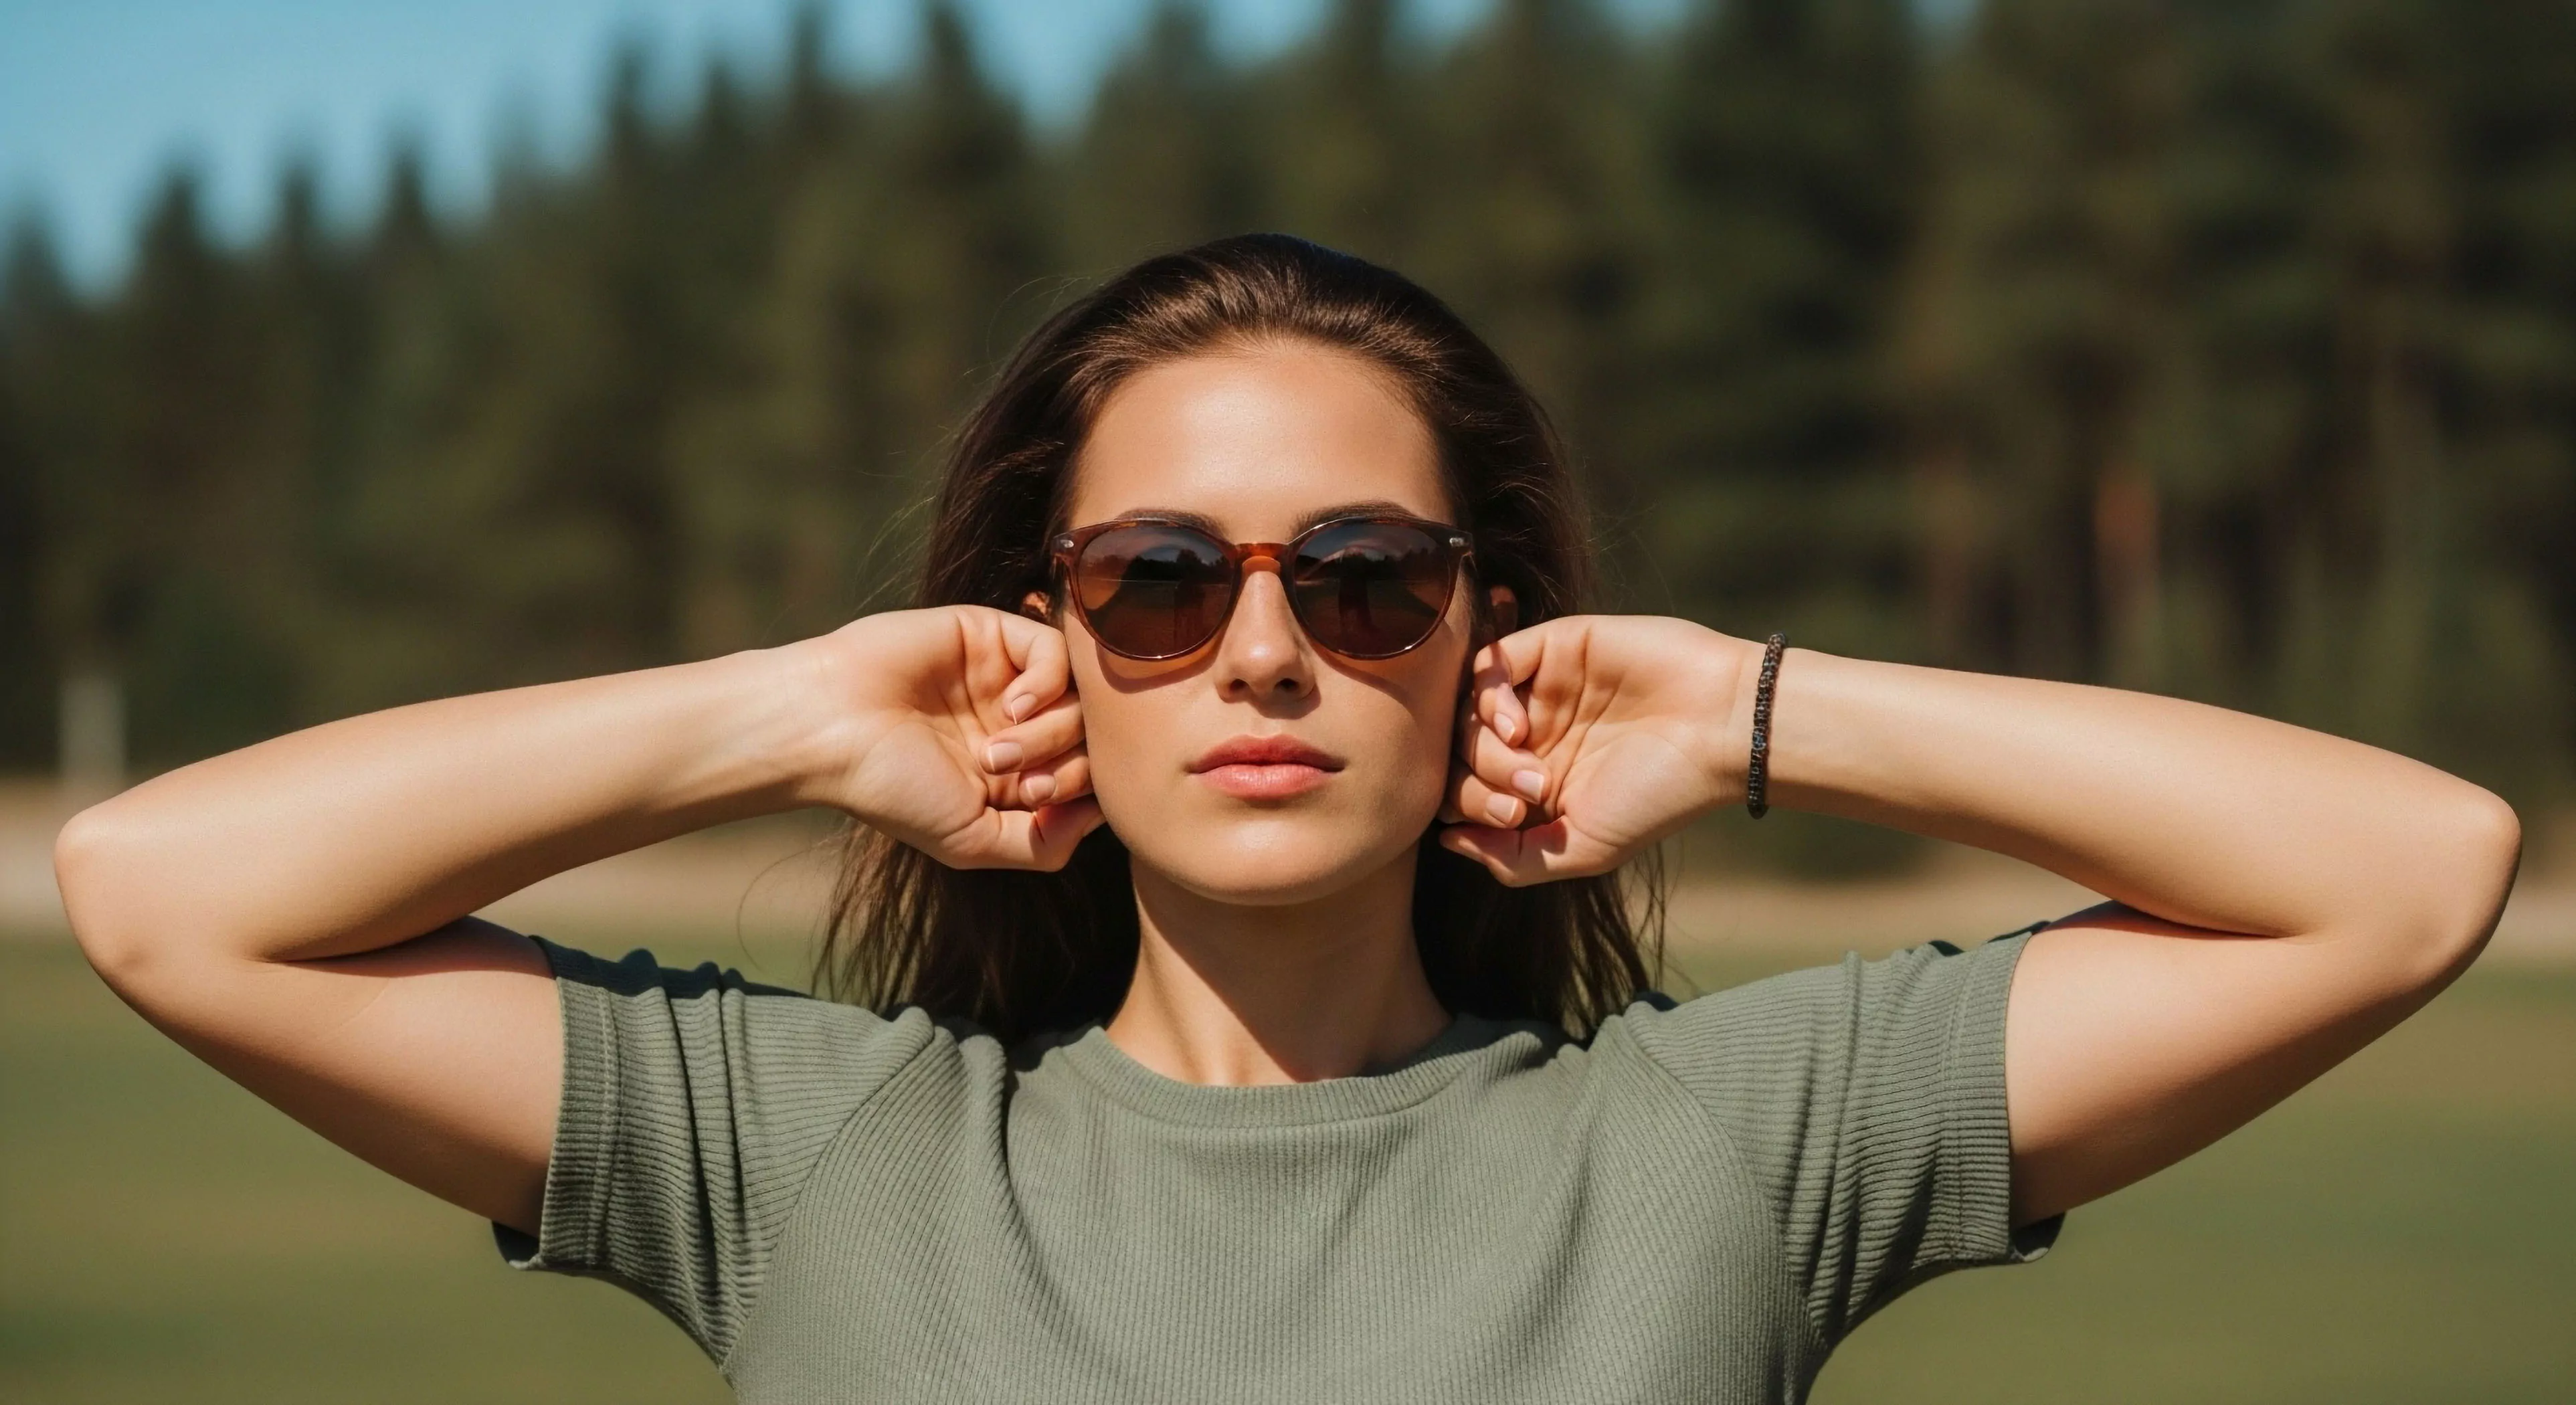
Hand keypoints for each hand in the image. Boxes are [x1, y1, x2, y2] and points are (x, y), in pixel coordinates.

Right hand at [803, 605, 1102, 869]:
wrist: (831, 731)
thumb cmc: (892, 791)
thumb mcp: (972, 841)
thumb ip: (1042, 844)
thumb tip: (1102, 819)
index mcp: (1016, 770)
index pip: (1090, 774)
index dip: (1082, 792)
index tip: (1034, 803)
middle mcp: (1018, 722)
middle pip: (1094, 736)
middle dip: (1069, 765)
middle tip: (1019, 781)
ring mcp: (1008, 676)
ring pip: (1081, 695)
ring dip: (1053, 729)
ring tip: (996, 750)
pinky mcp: (994, 634)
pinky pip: (1057, 649)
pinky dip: (1048, 682)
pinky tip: (1011, 705)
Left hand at [1439, 616, 1758, 883]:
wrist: (1722, 732)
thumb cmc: (1660, 797)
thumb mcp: (1582, 849)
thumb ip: (1511, 857)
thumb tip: (1444, 841)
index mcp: (1536, 782)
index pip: (1462, 790)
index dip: (1467, 807)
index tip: (1511, 820)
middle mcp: (1532, 734)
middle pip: (1458, 752)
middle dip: (1476, 779)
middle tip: (1527, 792)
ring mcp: (1539, 689)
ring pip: (1466, 709)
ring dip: (1481, 743)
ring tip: (1529, 763)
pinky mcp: (1551, 647)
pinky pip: (1489, 663)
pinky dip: (1487, 695)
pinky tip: (1517, 725)